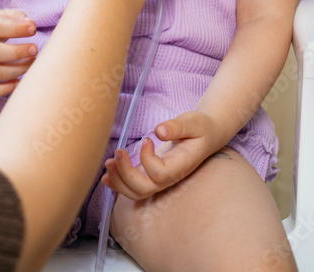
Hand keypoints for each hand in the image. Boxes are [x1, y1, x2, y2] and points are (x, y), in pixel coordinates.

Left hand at [100, 110, 219, 199]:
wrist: (207, 135)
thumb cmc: (200, 127)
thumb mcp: (194, 122)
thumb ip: (178, 126)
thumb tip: (159, 130)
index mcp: (181, 166)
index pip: (160, 173)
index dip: (148, 159)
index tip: (147, 139)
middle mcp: (170, 177)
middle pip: (144, 188)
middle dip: (125, 174)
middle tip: (117, 152)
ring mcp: (161, 179)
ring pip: (136, 192)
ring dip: (118, 181)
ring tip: (108, 163)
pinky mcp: (152, 175)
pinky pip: (134, 188)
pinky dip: (118, 184)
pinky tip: (106, 176)